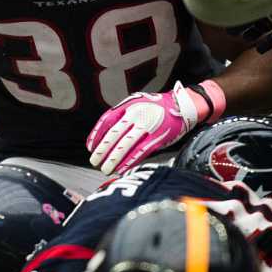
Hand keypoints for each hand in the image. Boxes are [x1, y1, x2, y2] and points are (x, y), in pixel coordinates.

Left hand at [87, 81, 209, 174]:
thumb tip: (104, 133)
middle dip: (102, 151)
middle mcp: (135, 115)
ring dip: (114, 159)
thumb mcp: (135, 102)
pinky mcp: (156, 138)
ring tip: (106, 168)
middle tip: (95, 161)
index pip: (106, 122)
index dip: (96, 136)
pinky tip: (122, 168)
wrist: (180, 106)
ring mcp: (146, 127)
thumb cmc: (156, 105)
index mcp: (127, 106)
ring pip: (125, 145)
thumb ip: (120, 115)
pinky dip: (129, 161)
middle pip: (113, 135)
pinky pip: (140, 152)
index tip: (90, 147)